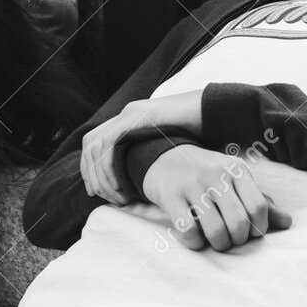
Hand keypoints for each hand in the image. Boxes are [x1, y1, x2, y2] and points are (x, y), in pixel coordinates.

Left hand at [79, 91, 204, 204]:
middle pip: (91, 146)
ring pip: (97, 147)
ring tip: (115, 196)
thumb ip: (157, 156)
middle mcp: (127, 115)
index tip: (98, 191)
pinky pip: (110, 144)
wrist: (215, 110)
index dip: (92, 168)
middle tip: (100, 197)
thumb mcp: (173, 146)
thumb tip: (151, 178)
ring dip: (101, 175)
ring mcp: (130, 114)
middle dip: (91, 174)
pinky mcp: (136, 117)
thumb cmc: (201, 131)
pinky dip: (109, 166)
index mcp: (132, 121)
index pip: (97, 144)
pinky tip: (120, 184)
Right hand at [142, 144, 290, 252]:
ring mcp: (192, 184)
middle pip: (239, 221)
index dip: (259, 227)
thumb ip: (261, 201)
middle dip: (238, 239)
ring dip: (219, 244)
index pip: (259, 206)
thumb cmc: (209, 176)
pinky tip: (196, 239)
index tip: (252, 233)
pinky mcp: (171, 196)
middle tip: (233, 240)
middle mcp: (217, 174)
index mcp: (237, 170)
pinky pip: (188, 229)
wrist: (165, 158)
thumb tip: (288, 223)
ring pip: (215, 229)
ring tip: (218, 242)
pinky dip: (195, 242)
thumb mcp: (236, 181)